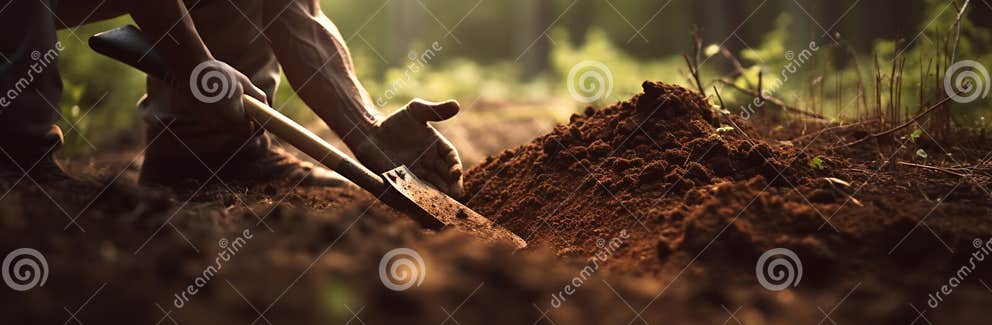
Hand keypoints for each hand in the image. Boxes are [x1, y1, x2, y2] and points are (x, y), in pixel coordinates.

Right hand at [185, 60, 266, 135]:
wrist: (189, 68)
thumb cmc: (219, 73)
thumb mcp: (244, 83)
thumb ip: (258, 98)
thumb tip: (267, 109)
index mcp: (233, 117)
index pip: (251, 132)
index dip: (258, 125)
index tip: (259, 114)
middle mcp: (220, 124)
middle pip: (240, 132)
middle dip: (247, 122)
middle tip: (247, 104)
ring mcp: (209, 122)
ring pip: (229, 127)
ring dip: (235, 118)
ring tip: (231, 97)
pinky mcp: (201, 118)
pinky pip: (218, 122)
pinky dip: (223, 115)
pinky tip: (220, 99)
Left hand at [350, 99, 464, 197]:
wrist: (371, 133)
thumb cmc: (395, 120)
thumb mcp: (416, 111)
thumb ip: (435, 110)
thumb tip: (456, 105)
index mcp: (438, 148)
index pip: (452, 160)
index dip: (455, 167)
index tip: (456, 173)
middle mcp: (431, 164)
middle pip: (446, 178)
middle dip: (451, 188)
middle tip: (455, 195)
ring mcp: (418, 175)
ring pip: (433, 189)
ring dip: (438, 198)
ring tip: (442, 206)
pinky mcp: (405, 184)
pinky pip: (416, 195)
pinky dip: (421, 202)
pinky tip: (425, 208)